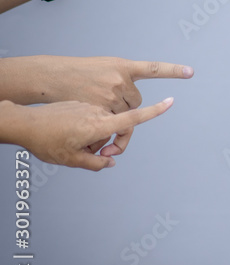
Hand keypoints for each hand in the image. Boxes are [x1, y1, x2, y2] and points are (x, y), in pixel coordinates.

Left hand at [14, 98, 172, 169]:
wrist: (23, 123)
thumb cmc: (46, 141)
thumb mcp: (72, 160)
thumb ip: (96, 163)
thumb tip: (110, 162)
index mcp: (99, 124)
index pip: (133, 118)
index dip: (154, 111)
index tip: (171, 101)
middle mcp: (97, 112)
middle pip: (117, 127)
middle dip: (110, 142)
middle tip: (95, 156)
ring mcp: (88, 107)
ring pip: (103, 123)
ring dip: (97, 137)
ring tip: (76, 146)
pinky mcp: (80, 105)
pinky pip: (92, 117)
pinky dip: (88, 129)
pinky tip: (70, 136)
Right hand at [15, 56, 192, 112]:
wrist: (53, 76)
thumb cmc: (81, 72)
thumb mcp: (105, 66)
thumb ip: (123, 78)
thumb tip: (134, 100)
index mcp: (123, 66)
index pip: (153, 68)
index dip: (173, 70)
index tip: (190, 72)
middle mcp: (120, 79)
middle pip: (136, 101)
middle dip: (126, 104)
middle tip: (108, 97)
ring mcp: (111, 95)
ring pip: (126, 113)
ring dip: (117, 114)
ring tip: (98, 103)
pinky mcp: (101, 108)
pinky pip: (114, 122)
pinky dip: (108, 123)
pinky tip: (95, 114)